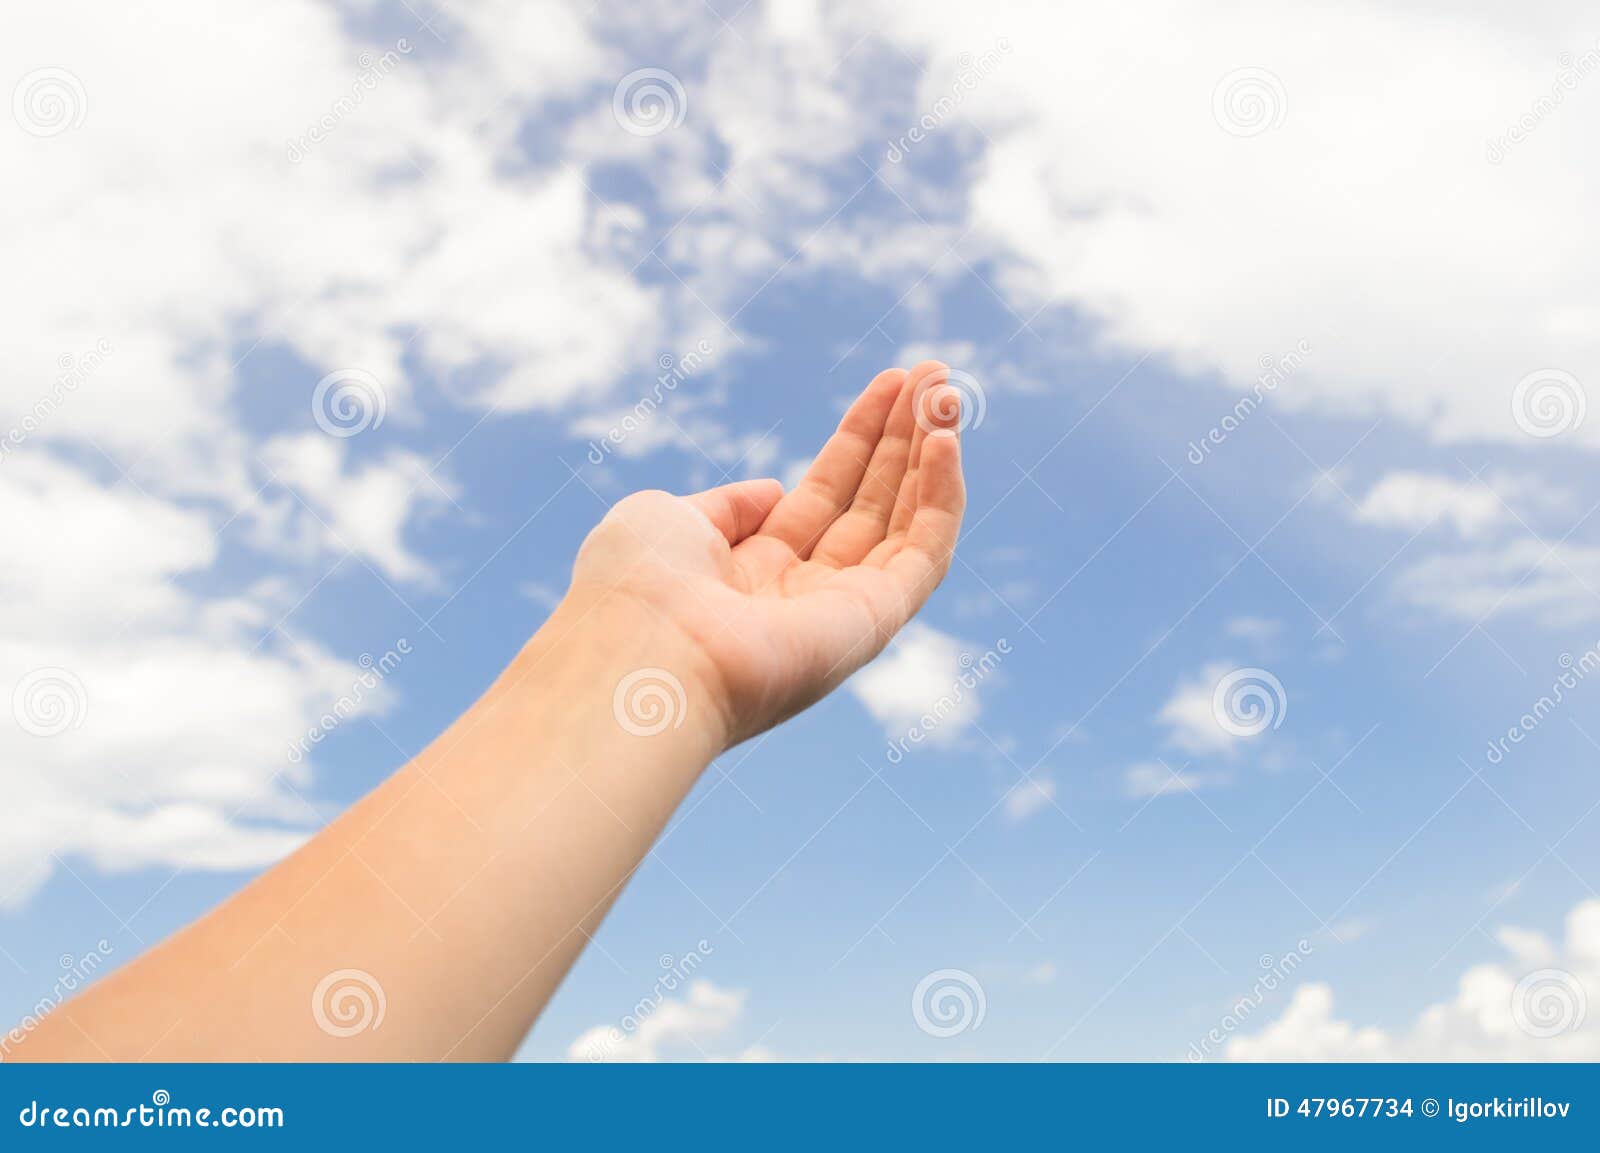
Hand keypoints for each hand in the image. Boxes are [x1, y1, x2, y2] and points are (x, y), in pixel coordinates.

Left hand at [569, 361, 966, 746]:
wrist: (640, 652)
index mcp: (753, 575)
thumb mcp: (670, 519)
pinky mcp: (874, 622)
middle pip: (871, 504)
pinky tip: (945, 441)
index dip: (860, 438)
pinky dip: (942, 497)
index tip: (893, 383)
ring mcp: (843, 613)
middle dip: (904, 438)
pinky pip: (925, 553)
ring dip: (932, 456)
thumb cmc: (636, 588)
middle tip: (936, 373)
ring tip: (948, 391)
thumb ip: (728, 506)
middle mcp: (803, 597)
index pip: (824, 496)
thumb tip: (776, 493)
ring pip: (906, 524)